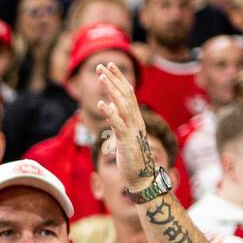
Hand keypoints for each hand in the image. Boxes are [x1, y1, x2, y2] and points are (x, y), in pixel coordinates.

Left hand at [95, 61, 156, 189]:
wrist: (142, 178)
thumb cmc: (131, 160)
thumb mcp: (122, 137)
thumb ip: (118, 122)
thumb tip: (110, 109)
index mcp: (134, 119)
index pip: (127, 94)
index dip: (118, 79)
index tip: (108, 67)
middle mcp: (135, 121)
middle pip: (125, 94)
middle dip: (113, 79)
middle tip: (102, 64)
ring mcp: (132, 130)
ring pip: (122, 105)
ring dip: (111, 90)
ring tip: (101, 77)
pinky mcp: (127, 141)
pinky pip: (118, 124)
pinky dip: (110, 113)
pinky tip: (101, 104)